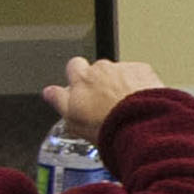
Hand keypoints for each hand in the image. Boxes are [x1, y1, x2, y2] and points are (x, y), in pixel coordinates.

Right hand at [45, 56, 161, 140]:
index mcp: (81, 79)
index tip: (83, 90)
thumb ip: (59, 101)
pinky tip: (141, 102)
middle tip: (107, 104)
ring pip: (119, 72)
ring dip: (122, 84)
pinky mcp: (143, 71)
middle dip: (102, 83)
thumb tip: (49, 92)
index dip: (78, 78)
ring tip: (127, 107)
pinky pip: (139, 74)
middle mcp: (101, 69)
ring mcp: (123, 69)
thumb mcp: (73, 120)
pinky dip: (140, 84)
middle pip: (98, 71)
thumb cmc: (108, 126)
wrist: (142, 124)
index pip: (73, 67)